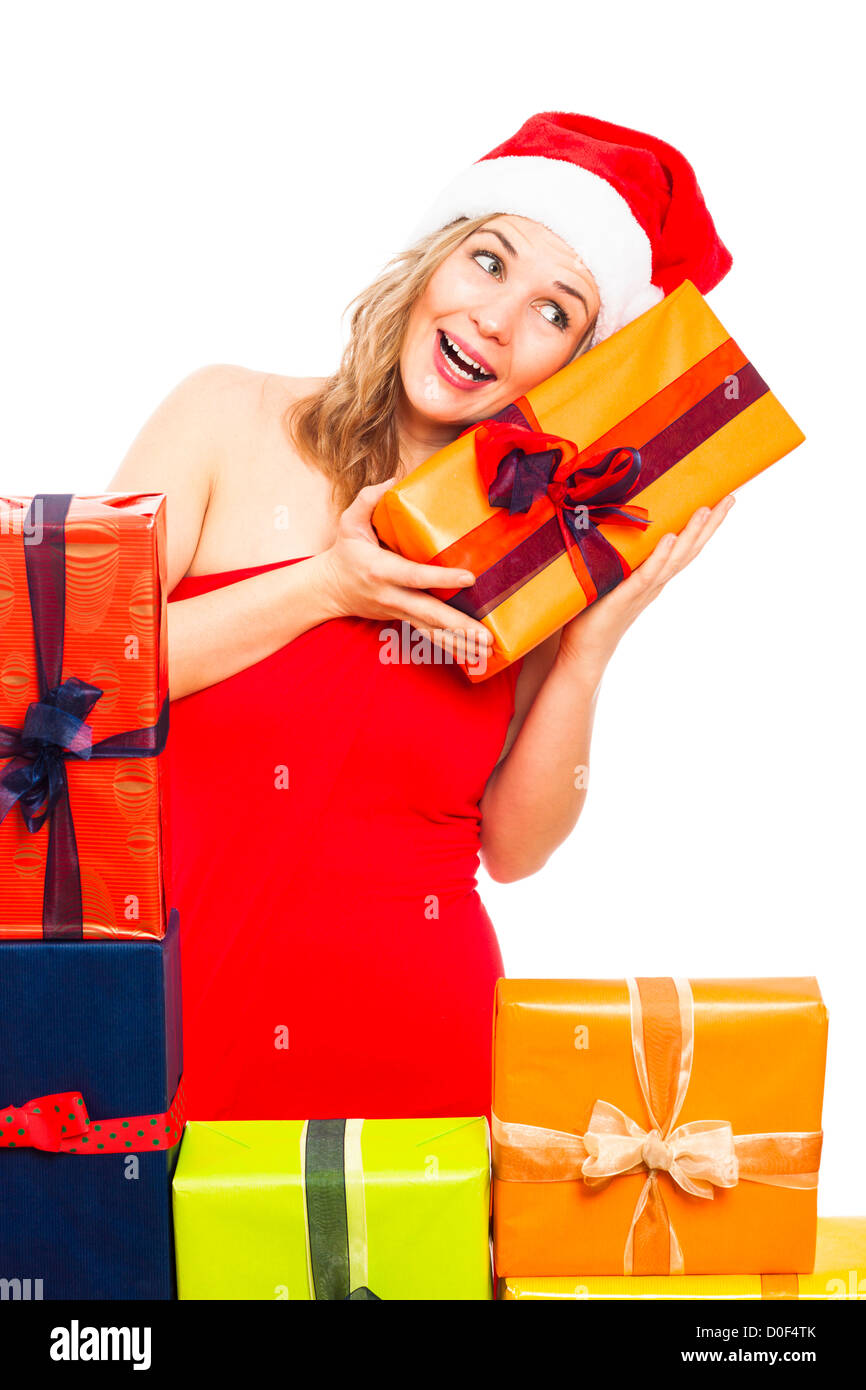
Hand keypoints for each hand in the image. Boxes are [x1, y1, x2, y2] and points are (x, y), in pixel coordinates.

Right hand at [312, 478, 492, 659]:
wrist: (329, 589)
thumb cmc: (344, 552)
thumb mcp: (349, 522)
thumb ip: (369, 499)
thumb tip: (395, 480)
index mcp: (381, 570)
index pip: (415, 576)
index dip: (441, 579)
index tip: (468, 578)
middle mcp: (391, 596)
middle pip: (429, 614)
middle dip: (458, 625)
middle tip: (485, 635)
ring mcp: (398, 612)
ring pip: (431, 630)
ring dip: (459, 642)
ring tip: (485, 650)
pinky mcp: (403, 619)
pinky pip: (429, 635)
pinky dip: (450, 646)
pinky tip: (471, 655)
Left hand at [557, 495, 735, 676]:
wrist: (586, 651)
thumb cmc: (594, 612)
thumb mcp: (611, 577)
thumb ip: (619, 555)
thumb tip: (612, 522)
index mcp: (654, 576)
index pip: (685, 547)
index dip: (704, 525)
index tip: (723, 501)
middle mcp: (655, 582)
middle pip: (689, 550)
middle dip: (710, 524)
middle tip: (730, 499)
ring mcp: (642, 591)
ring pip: (673, 560)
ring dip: (690, 535)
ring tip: (706, 511)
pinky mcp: (624, 598)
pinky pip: (645, 575)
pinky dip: (660, 558)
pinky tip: (670, 539)